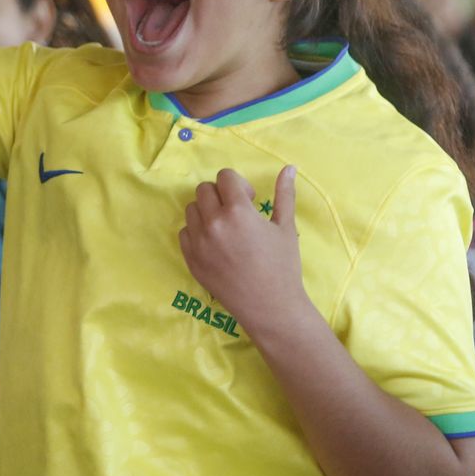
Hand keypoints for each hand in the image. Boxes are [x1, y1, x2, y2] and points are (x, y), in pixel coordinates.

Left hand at [179, 167, 311, 340]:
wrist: (270, 307)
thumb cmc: (283, 267)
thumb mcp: (286, 228)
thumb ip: (285, 194)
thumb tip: (289, 167)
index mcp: (237, 211)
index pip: (225, 177)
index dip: (238, 185)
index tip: (250, 201)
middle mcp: (213, 223)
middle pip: (204, 189)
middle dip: (220, 194)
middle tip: (237, 213)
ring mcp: (198, 243)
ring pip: (191, 209)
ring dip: (206, 211)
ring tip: (225, 228)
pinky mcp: (191, 260)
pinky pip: (185, 232)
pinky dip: (197, 232)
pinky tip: (216, 244)